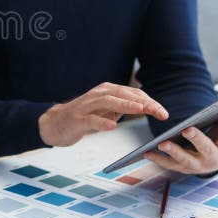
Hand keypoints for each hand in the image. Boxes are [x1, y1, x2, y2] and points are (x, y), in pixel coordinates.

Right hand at [39, 82, 168, 146]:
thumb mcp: (105, 111)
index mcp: (106, 91)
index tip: (163, 112)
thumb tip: (146, 107)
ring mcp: (86, 106)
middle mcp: (97, 95)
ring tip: (141, 109)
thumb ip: (122, 107)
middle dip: (144, 103)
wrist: (54, 124)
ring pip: (108, 102)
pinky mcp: (77, 119)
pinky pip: (91, 119)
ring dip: (125, 105)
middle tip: (160, 112)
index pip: (131, 93)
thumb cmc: (83, 117)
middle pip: (123, 95)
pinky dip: (102, 122)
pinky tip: (112, 126)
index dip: (149, 102)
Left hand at [144, 97, 217, 174]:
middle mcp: (214, 159)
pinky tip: (148, 151)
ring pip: (185, 160)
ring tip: (163, 142)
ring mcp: (197, 165)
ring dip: (174, 152)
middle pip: (207, 149)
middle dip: (198, 140)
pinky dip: (158, 159)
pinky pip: (169, 164)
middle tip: (188, 129)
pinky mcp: (182, 167)